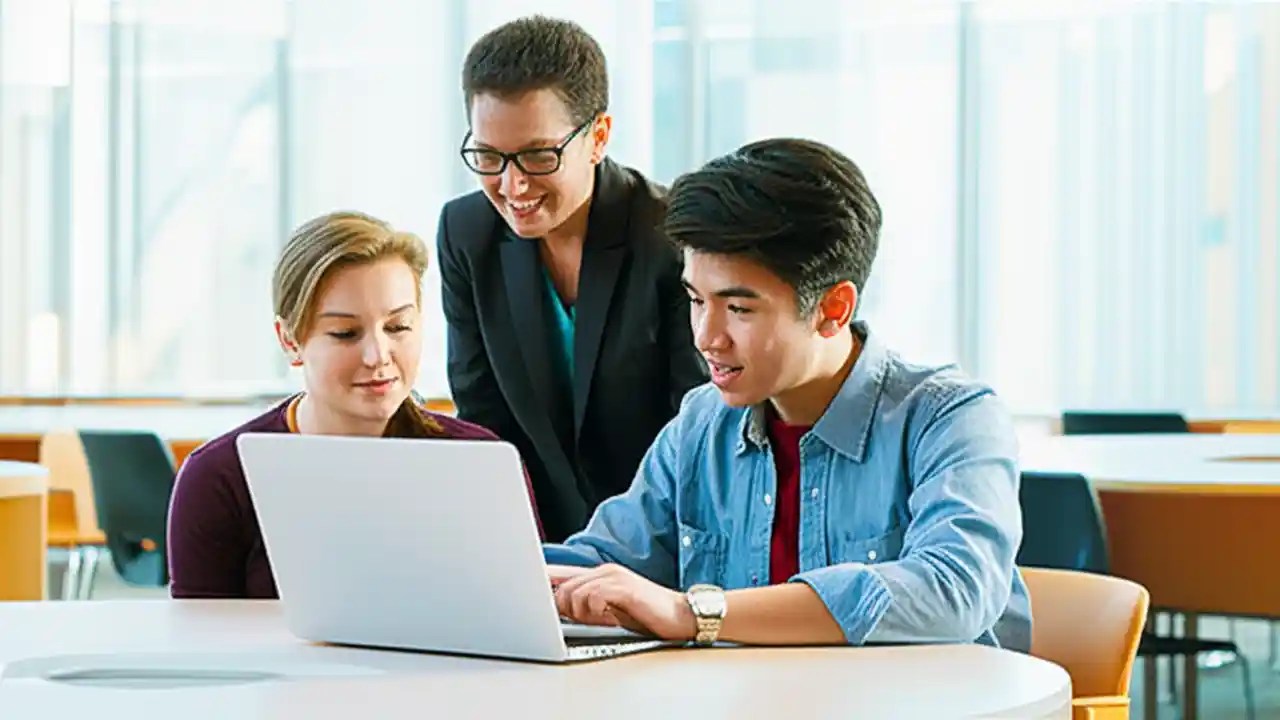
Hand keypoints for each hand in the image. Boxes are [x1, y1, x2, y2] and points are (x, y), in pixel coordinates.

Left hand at [548, 563, 695, 640]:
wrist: (681, 615)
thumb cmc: (647, 615)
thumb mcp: (611, 610)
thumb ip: (586, 606)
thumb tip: (559, 611)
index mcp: (599, 574)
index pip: (559, 573)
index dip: (539, 582)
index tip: (526, 593)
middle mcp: (604, 571)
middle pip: (561, 588)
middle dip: (565, 610)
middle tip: (585, 621)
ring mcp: (614, 577)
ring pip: (574, 593)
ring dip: (581, 613)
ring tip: (601, 620)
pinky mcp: (623, 587)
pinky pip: (592, 597)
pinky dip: (595, 612)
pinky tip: (609, 617)